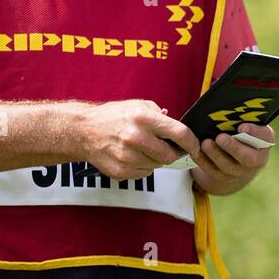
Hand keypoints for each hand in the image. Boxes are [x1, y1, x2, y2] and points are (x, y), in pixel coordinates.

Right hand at [76, 99, 202, 180]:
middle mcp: (136, 138)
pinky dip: (143, 166)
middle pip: (170, 155)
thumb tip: (179, 129)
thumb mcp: (138, 106)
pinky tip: (132, 155)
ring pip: (157, 166)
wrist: (83, 131)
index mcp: (144, 118)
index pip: (180, 133)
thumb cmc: (112, 116)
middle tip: (162, 146)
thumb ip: (161, 116)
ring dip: (155, 159)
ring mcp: (128, 157)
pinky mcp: (121, 171)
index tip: (196, 147)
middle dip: (170, 152)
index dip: (192, 143)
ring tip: (142, 148)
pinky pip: (144, 173)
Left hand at [190, 123, 274, 195]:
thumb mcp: (246, 125)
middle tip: (220, 138)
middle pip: (248, 158)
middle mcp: (256, 159)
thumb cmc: (241, 134)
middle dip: (234, 148)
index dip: (254, 132)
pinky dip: (202, 160)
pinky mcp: (223, 178)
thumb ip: (239, 117)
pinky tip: (194, 150)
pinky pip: (212, 170)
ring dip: (215, 154)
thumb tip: (223, 106)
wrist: (236, 161)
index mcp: (264, 141)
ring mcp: (239, 171)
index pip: (265, 137)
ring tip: (206, 143)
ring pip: (228, 166)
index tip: (242, 127)